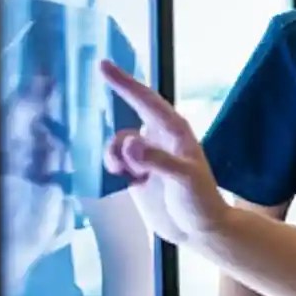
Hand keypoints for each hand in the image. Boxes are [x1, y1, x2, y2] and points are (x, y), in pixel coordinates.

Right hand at [100, 60, 230, 244]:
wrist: (200, 230)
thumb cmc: (200, 201)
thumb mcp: (184, 180)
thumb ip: (157, 161)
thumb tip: (129, 143)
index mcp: (174, 131)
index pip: (146, 100)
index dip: (125, 83)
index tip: (103, 65)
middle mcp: (159, 137)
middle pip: (128, 113)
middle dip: (114, 101)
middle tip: (94, 80)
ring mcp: (147, 155)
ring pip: (117, 142)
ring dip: (113, 152)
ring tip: (127, 173)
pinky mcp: (138, 173)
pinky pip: (115, 160)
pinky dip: (112, 165)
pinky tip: (124, 180)